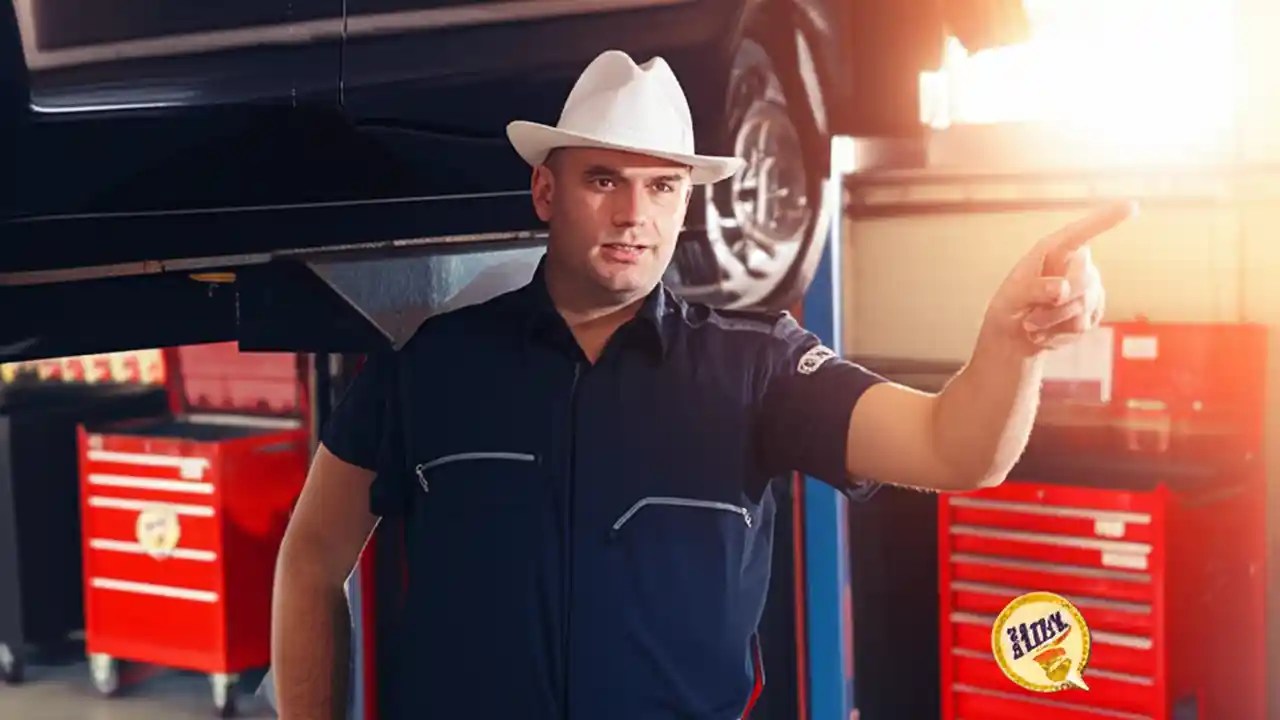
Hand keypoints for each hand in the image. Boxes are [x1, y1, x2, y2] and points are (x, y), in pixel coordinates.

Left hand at [983, 201, 1137, 352]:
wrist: (1014, 336)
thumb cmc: (1010, 306)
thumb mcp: (1011, 296)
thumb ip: (1034, 289)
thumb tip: (1062, 288)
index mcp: (1054, 250)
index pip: (1082, 231)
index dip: (1107, 218)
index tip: (1132, 205)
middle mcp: (1076, 265)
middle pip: (1083, 281)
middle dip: (1055, 305)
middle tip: (1029, 319)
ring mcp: (1089, 288)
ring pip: (1083, 307)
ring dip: (1053, 322)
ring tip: (1031, 325)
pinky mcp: (1094, 311)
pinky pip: (1084, 325)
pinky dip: (1060, 334)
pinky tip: (1046, 332)